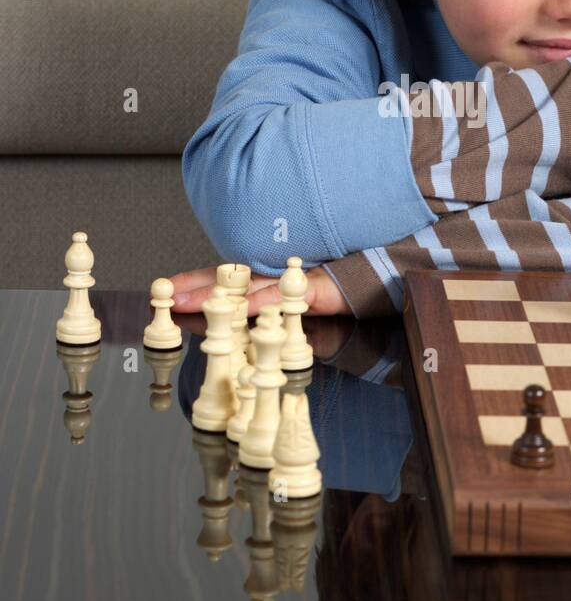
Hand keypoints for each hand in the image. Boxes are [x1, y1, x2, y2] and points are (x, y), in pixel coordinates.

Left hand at [168, 265, 351, 315]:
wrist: (374, 281)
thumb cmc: (331, 295)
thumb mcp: (289, 308)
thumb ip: (259, 313)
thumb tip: (223, 325)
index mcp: (266, 277)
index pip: (224, 277)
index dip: (194, 281)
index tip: (166, 288)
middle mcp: (275, 275)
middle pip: (228, 279)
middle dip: (195, 288)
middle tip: (165, 295)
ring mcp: (293, 281)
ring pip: (249, 286)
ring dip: (218, 295)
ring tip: (189, 302)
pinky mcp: (315, 288)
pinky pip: (286, 296)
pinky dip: (264, 303)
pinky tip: (243, 309)